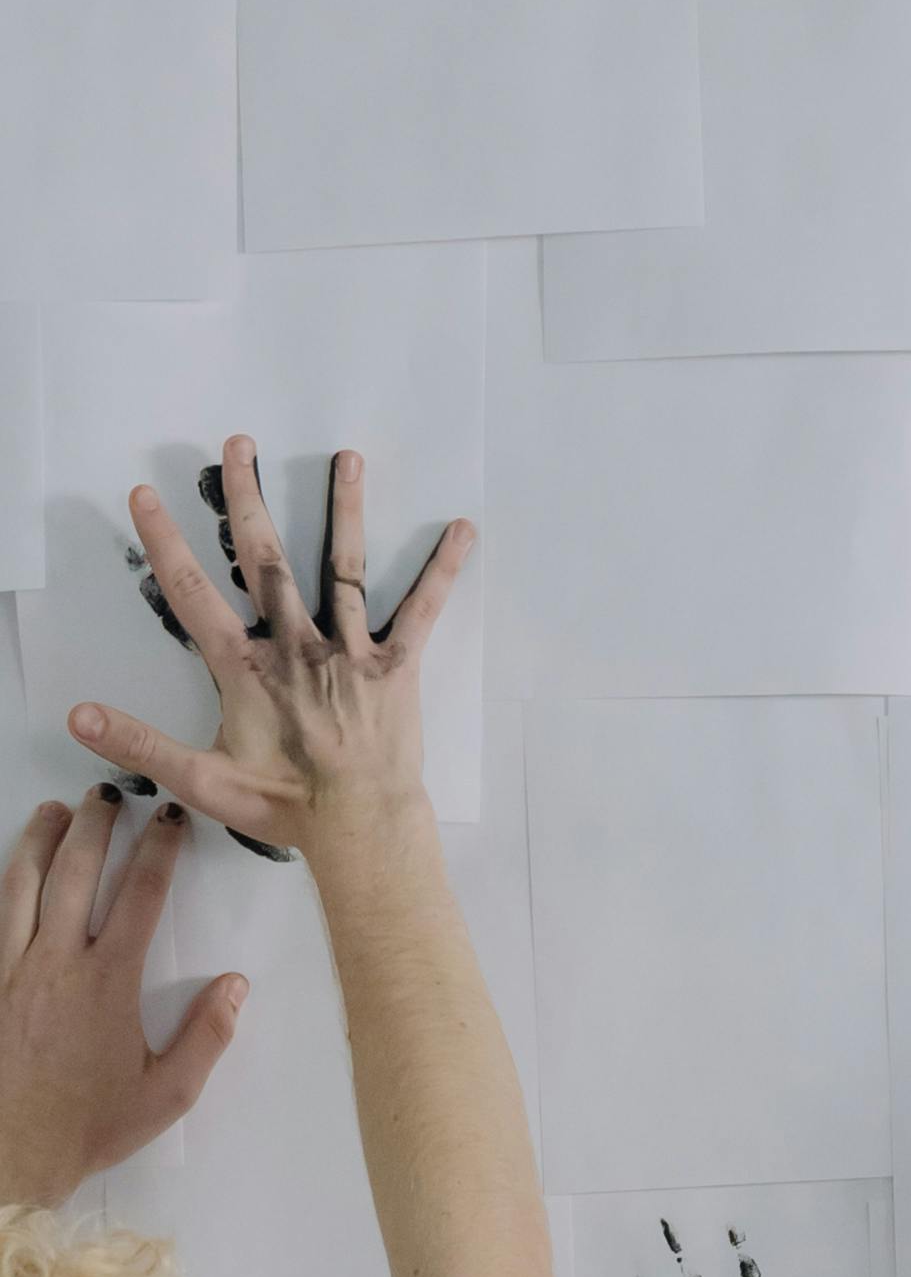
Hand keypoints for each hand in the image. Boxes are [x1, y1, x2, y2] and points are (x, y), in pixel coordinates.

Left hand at [0, 792, 245, 1205]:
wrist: (12, 1151)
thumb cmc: (89, 1126)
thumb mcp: (167, 1095)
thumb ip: (206, 1037)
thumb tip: (235, 986)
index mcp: (108, 984)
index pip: (139, 897)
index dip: (158, 851)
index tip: (170, 821)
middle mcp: (57, 962)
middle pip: (74, 871)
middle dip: (95, 825)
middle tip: (109, 794)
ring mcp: (13, 966)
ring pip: (23, 881)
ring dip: (40, 837)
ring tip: (56, 810)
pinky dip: (6, 878)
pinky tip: (13, 864)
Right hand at [69, 440, 470, 870]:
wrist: (361, 830)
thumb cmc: (287, 809)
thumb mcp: (202, 780)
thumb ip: (140, 743)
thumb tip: (78, 716)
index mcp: (247, 669)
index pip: (194, 595)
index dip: (166, 543)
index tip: (146, 496)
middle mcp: (297, 648)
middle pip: (266, 561)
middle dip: (248, 501)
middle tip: (238, 446)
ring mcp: (350, 653)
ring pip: (345, 569)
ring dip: (345, 509)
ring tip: (347, 456)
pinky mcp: (397, 669)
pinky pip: (423, 612)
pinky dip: (443, 570)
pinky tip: (465, 530)